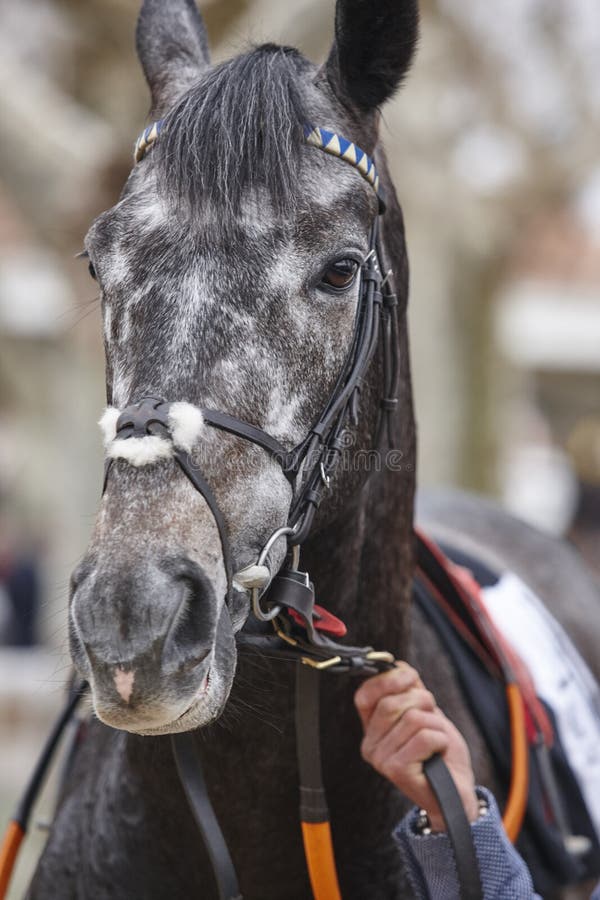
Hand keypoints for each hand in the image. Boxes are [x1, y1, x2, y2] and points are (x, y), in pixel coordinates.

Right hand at [354, 663, 478, 831]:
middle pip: (392, 703)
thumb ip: (409, 689)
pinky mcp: (397, 771)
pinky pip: (424, 737)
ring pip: (412, 718)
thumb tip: (397, 664)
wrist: (457, 791)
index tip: (411, 675)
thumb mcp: (425, 712)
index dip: (388, 679)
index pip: (365, 694)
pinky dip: (440, 740)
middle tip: (434, 716)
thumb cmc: (440, 752)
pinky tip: (439, 753)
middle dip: (422, 701)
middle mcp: (370, 745)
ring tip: (438, 739)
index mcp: (371, 729)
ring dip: (436, 724)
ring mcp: (381, 760)